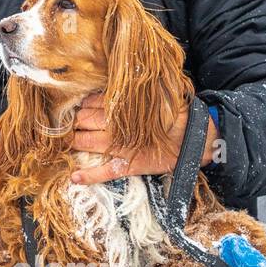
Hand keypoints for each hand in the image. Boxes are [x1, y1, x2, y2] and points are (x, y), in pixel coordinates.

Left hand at [69, 93, 218, 184]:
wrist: (195, 138)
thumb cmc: (175, 114)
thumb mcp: (155, 95)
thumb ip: (131, 92)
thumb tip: (109, 89)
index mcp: (120, 107)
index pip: (89, 104)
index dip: (81, 107)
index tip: (78, 108)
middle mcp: (115, 127)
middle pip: (83, 121)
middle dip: (76, 122)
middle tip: (73, 124)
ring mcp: (119, 148)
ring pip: (85, 143)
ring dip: (75, 141)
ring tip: (70, 141)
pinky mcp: (126, 166)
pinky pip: (103, 172)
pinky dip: (87, 176)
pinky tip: (74, 178)